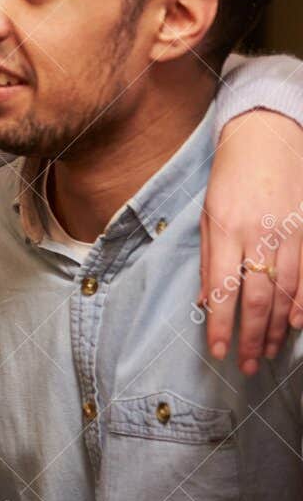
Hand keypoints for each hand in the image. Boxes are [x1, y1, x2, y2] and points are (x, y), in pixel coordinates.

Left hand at [203, 109, 302, 373]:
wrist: (268, 135)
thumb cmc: (230, 175)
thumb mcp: (207, 213)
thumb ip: (208, 258)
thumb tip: (206, 300)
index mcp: (226, 229)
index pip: (222, 289)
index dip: (220, 324)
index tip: (216, 351)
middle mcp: (259, 234)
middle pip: (257, 297)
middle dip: (250, 336)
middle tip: (245, 364)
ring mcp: (290, 233)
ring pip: (285, 291)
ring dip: (275, 327)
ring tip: (266, 352)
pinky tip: (296, 324)